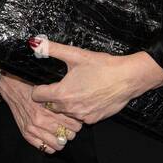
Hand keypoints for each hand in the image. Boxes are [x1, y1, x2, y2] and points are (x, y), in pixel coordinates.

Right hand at [0, 69, 83, 153]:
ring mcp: (33, 129)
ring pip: (58, 144)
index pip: (73, 124)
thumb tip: (75, 110)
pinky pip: (44, 148)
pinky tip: (51, 139)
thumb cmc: (33, 90)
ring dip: (62, 140)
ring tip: (61, 135)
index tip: (76, 122)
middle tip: (70, 129)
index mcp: (50, 109)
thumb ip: (62, 103)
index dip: (77, 124)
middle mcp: (42, 120)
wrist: (15, 90)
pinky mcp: (27, 134)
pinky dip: (50, 146)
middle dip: (71, 132)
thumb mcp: (49, 92)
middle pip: (68, 135)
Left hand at [30, 40, 162, 125]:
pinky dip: (81, 109)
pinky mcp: (93, 120)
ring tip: (77, 89)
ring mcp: (82, 116)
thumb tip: (35, 43)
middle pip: (50, 106)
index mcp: (61, 93)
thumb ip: (52, 49)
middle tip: (62, 84)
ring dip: (67, 104)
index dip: (39, 88)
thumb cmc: (102, 66)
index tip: (43, 83)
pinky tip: (88, 96)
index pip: (37, 96)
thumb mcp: (75, 54)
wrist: (127, 78)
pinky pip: (80, 116)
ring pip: (66, 112)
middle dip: (53, 97)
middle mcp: (69, 108)